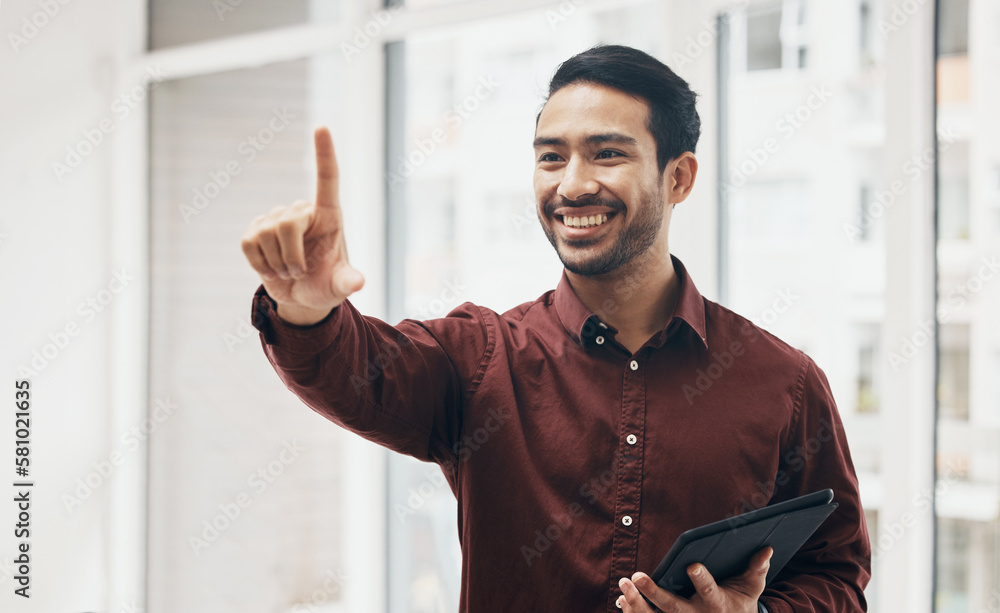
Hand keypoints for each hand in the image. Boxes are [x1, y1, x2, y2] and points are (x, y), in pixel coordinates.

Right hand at [240, 126, 363, 324]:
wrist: (301, 296)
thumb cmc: (326, 285)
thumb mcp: (339, 286)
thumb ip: (348, 283)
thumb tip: (357, 283)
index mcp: (329, 215)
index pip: (327, 178)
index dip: (324, 153)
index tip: (322, 127)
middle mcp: (302, 211)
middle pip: (285, 224)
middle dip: (291, 257)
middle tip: (299, 273)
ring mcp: (275, 218)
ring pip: (265, 234)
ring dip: (277, 264)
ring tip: (288, 271)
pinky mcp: (254, 230)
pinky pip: (249, 244)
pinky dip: (259, 264)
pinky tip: (271, 268)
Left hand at [617, 547, 771, 612]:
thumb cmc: (740, 603)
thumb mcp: (752, 588)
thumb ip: (757, 569)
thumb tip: (767, 549)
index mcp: (718, 604)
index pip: (709, 591)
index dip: (701, 579)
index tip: (691, 565)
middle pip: (673, 607)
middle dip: (654, 593)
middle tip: (637, 575)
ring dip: (638, 602)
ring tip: (623, 583)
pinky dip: (634, 611)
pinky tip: (622, 598)